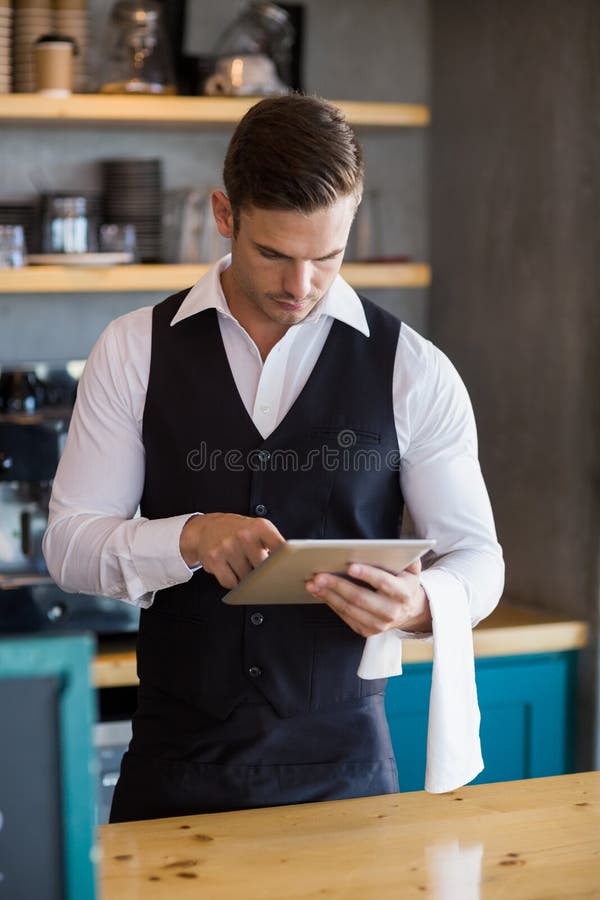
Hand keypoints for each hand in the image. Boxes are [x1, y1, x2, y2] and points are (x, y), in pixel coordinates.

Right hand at [179, 513, 284, 588]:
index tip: (287, 572)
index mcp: (260, 526)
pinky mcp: (214, 559)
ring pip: (247, 578)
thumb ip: (273, 544)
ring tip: (241, 565)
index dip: (285, 563)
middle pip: (264, 569)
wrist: (206, 527)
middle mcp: (244, 534)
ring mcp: (228, 546)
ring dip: (246, 579)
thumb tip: (288, 567)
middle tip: (260, 570)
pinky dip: (232, 582)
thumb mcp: (258, 529)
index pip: (281, 549)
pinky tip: (230, 570)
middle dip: (263, 574)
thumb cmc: (237, 531)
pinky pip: (230, 583)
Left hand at [305, 559, 430, 636]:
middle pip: (360, 598)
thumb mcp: (412, 570)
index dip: (367, 574)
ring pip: (349, 609)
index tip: (349, 566)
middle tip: (319, 575)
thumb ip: (408, 558)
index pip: (383, 582)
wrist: (409, 612)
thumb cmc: (404, 584)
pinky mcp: (367, 631)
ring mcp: (379, 624)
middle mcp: (392, 612)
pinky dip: (330, 603)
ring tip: (313, 583)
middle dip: (337, 585)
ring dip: (328, 595)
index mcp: (403, 593)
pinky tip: (320, 593)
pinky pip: (345, 616)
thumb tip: (396, 547)